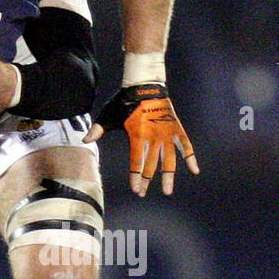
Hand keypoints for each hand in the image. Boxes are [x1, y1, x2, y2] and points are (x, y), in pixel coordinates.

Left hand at [84, 83, 198, 196]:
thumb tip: (84, 140)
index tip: (135, 189)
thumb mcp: (109, 114)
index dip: (136, 177)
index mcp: (137, 136)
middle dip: (146, 180)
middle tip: (143, 193)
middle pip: (150, 165)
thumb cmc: (124, 101)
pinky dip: (191, 157)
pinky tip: (194, 170)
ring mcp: (167, 134)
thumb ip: (98, 129)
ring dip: (168, 176)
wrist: (145, 86)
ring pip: (169, 160)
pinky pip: (186, 145)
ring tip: (167, 191)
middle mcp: (153, 138)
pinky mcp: (176, 128)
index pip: (136, 162)